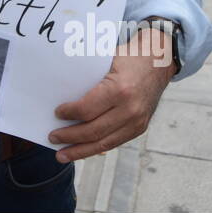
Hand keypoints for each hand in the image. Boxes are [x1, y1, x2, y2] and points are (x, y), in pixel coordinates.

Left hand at [48, 31, 177, 162]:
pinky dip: (97, 148)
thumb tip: (61, 92)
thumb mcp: (107, 60)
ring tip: (63, 155)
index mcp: (119, 89)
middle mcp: (130, 108)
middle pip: (94, 130)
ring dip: (81, 151)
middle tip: (52, 137)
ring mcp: (137, 121)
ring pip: (104, 142)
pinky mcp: (140, 127)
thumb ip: (89, 78)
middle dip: (70, 137)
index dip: (69, 114)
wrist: (158, 61)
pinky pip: (115, 142)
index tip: (56, 113)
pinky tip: (82, 150)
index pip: (87, 109)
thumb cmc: (129, 57)